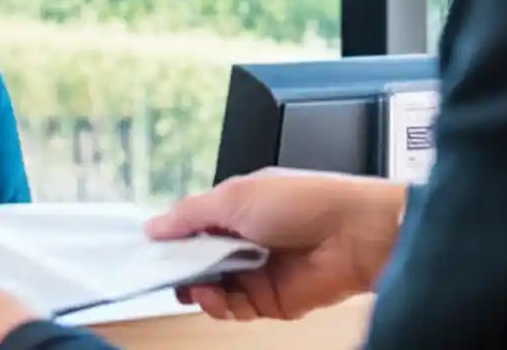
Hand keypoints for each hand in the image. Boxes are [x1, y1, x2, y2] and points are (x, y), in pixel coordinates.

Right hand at [147, 168, 405, 320]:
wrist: (356, 234)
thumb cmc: (302, 201)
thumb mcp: (234, 196)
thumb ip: (189, 214)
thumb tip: (153, 227)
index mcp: (234, 209)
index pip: (190, 228)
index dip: (170, 239)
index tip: (150, 249)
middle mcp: (243, 241)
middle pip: (196, 262)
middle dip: (180, 268)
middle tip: (169, 271)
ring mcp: (256, 272)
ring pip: (211, 289)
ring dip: (198, 290)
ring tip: (196, 286)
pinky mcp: (270, 301)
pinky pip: (234, 309)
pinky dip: (220, 306)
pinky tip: (215, 296)